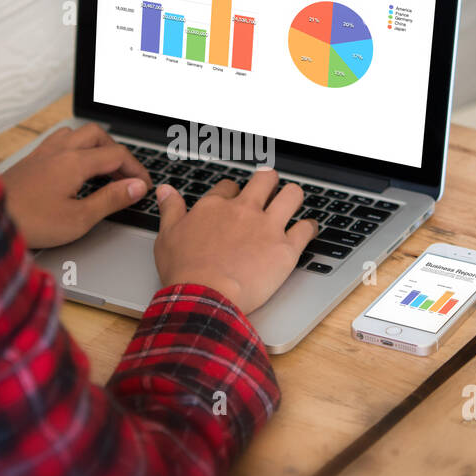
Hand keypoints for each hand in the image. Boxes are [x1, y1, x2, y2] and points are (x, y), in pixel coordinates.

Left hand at [0, 123, 150, 247]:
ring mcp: (42, 153)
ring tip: (102, 168)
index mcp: (75, 162)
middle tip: (125, 175)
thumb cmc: (30, 222)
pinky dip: (74, 148)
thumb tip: (136, 187)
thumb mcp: (80, 218)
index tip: (144, 185)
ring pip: (76, 134)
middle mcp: (59, 151)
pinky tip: (72, 167)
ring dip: (94, 146)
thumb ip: (111, 199)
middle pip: (98, 135)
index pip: (117, 155)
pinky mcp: (29, 161)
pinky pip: (58, 142)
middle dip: (117, 152)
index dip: (136, 169)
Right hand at [153, 168, 318, 314]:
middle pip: (265, 180)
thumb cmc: (184, 271)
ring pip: (291, 195)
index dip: (233, 193)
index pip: (229, 187)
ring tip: (292, 203)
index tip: (234, 201)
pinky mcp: (285, 248)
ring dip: (293, 197)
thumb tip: (165, 190)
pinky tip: (308, 230)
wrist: (205, 296)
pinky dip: (310, 228)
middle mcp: (244, 210)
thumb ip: (170, 209)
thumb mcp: (166, 236)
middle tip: (268, 190)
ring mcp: (267, 227)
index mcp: (215, 207)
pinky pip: (307, 228)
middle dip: (268, 181)